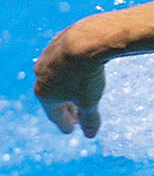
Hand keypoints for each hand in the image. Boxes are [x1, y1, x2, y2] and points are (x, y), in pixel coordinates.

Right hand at [34, 22, 106, 137]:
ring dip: (67, 87)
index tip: (71, 130)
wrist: (88, 40)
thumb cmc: (87, 75)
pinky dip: (71, 69)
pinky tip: (78, 69)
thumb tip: (90, 135)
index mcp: (44, 94)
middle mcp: (40, 76)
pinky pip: (64, 60)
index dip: (65, 123)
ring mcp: (47, 58)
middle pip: (53, 96)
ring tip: (78, 93)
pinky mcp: (57, 43)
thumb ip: (90, 119)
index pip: (55, 114)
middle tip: (76, 116)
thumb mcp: (90, 102)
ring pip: (57, 77)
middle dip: (66, 108)